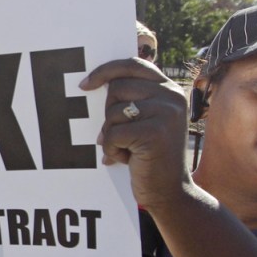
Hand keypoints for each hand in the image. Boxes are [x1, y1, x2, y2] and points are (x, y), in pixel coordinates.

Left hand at [80, 58, 191, 210]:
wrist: (170, 191)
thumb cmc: (150, 155)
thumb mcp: (147, 120)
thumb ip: (132, 99)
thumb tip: (93, 81)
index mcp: (169, 89)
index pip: (132, 65)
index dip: (106, 71)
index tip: (85, 85)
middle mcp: (171, 96)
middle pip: (117, 88)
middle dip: (108, 114)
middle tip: (119, 135)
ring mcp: (166, 114)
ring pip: (113, 112)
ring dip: (111, 134)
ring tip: (127, 149)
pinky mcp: (155, 133)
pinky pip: (113, 133)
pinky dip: (112, 149)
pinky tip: (126, 159)